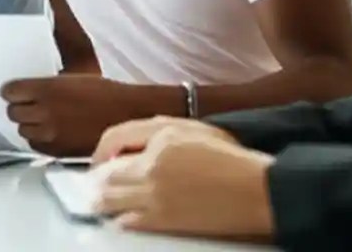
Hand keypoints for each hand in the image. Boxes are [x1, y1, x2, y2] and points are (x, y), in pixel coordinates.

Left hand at [0, 76, 178, 156]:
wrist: (127, 119)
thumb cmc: (106, 93)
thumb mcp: (80, 69)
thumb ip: (59, 60)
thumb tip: (56, 27)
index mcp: (47, 87)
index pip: (9, 91)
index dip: (13, 91)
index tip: (18, 90)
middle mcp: (44, 111)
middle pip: (12, 112)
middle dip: (21, 108)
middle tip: (33, 104)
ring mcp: (49, 133)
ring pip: (22, 130)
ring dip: (29, 124)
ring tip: (45, 118)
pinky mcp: (56, 151)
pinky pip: (34, 145)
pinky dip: (39, 140)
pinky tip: (52, 132)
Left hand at [94, 124, 275, 239]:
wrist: (256, 192)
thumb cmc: (232, 160)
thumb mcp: (195, 129)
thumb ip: (159, 131)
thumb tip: (130, 144)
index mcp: (160, 138)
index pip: (113, 138)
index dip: (101, 149)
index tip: (100, 159)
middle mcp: (151, 166)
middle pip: (105, 172)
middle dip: (97, 178)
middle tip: (95, 183)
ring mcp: (155, 196)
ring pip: (109, 198)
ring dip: (101, 199)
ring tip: (100, 202)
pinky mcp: (162, 221)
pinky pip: (127, 222)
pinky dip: (119, 219)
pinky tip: (120, 219)